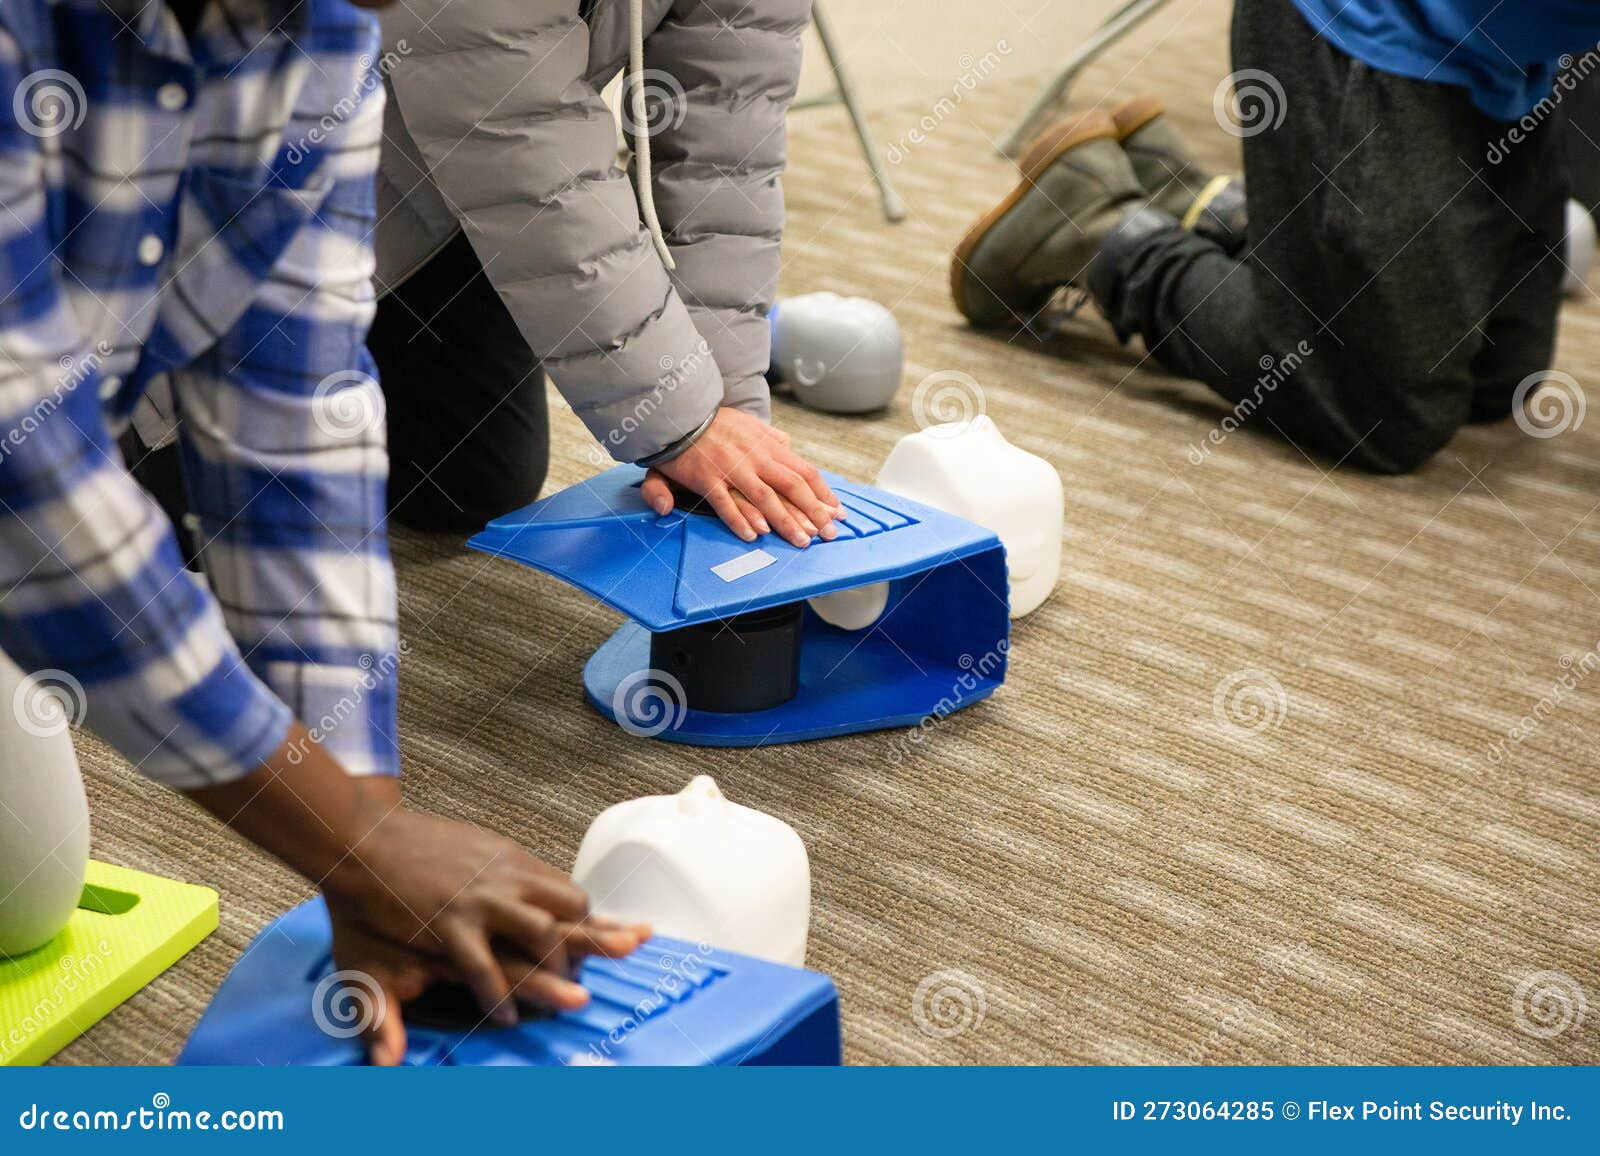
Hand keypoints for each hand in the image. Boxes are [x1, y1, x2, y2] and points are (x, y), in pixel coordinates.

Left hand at [186, 725, 648, 1065]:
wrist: (362, 838)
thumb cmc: (362, 908)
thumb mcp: (361, 967)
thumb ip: (376, 1013)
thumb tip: (384, 1063)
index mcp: (448, 929)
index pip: (487, 972)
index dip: (505, 999)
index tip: (516, 1019)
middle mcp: (482, 900)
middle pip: (543, 933)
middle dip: (565, 966)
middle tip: (580, 993)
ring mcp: (500, 872)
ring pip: (564, 899)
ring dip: (584, 927)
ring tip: (600, 949)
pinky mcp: (508, 853)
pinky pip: (555, 878)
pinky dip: (571, 902)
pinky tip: (580, 918)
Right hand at [330, 804, 647, 1034]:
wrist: (363, 837)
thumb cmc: (414, 848)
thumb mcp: (473, 850)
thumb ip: (504, 873)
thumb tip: (529, 886)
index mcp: (512, 864)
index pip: (568, 893)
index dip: (597, 918)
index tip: (628, 932)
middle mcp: (506, 880)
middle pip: (569, 909)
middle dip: (597, 937)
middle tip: (627, 954)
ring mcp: (479, 902)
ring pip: (539, 934)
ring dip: (557, 969)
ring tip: (573, 999)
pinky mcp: (447, 924)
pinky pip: (481, 966)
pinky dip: (497, 993)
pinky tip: (508, 1016)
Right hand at [642, 407, 844, 547]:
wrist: (681, 412)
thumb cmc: (716, 422)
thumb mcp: (749, 422)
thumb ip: (770, 436)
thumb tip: (788, 443)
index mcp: (768, 446)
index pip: (804, 471)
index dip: (823, 493)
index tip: (837, 511)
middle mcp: (755, 457)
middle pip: (792, 486)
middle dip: (814, 512)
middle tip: (828, 534)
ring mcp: (732, 468)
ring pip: (765, 498)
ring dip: (785, 522)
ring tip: (800, 542)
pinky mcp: (707, 478)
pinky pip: (726, 503)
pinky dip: (741, 520)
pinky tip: (755, 536)